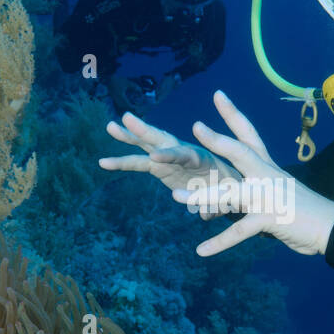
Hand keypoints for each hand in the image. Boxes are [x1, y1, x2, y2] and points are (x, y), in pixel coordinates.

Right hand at [99, 106, 240, 219]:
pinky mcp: (160, 167)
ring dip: (129, 137)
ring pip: (147, 145)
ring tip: (110, 126)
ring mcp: (170, 158)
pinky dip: (122, 162)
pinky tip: (103, 163)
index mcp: (203, 159)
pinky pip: (138, 163)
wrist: (228, 185)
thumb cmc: (231, 191)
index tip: (156, 156)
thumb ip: (216, 206)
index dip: (171, 156)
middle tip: (126, 118)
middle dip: (145, 130)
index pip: (185, 155)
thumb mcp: (227, 200)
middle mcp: (184, 153)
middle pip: (163, 140)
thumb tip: (204, 214)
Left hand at [169, 91, 333, 256]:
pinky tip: (200, 251)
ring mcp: (267, 197)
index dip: (233, 114)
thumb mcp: (279, 189)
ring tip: (176, 196)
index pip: (248, 135)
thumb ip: (256, 186)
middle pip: (241, 152)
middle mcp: (267, 175)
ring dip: (202, 196)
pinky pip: (238, 232)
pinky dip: (218, 242)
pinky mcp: (268, 219)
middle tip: (197, 127)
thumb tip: (234, 192)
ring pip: (230, 194)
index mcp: (268, 166)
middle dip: (219, 140)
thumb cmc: (304, 209)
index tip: (218, 94)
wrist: (330, 228)